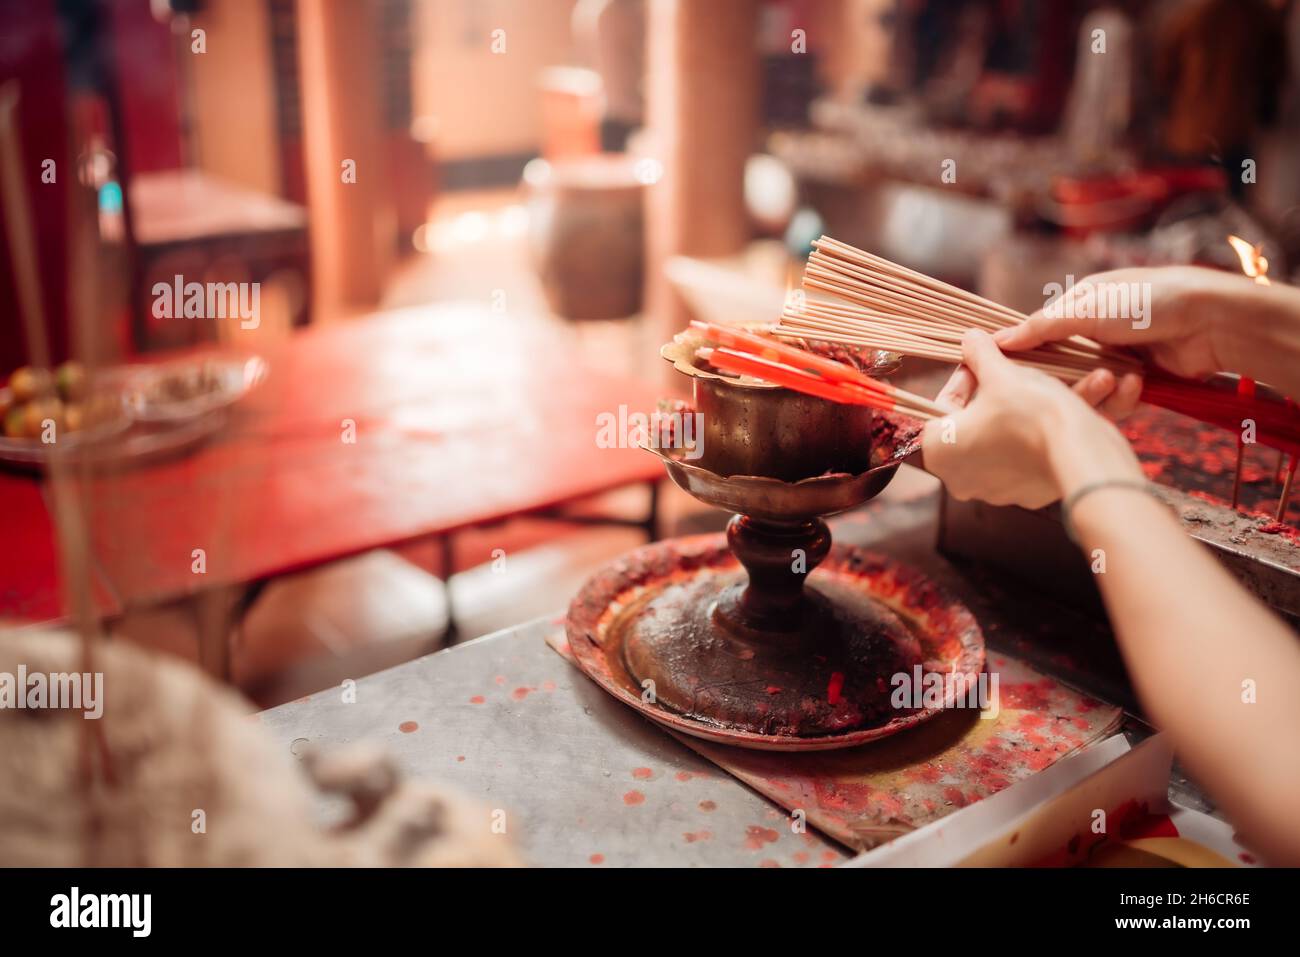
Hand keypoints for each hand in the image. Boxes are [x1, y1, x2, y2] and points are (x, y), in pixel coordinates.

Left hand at [922, 330, 1142, 508]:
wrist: (1083, 455)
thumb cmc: (1031, 414)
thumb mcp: (1001, 374)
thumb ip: (980, 355)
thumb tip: (969, 338)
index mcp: (937, 449)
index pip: (942, 405)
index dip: (966, 377)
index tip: (984, 362)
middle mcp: (957, 477)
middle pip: (973, 421)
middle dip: (997, 392)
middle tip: (1014, 372)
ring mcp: (991, 489)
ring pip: (1004, 435)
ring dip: (1025, 407)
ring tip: (1051, 381)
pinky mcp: (1023, 494)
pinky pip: (1026, 453)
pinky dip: (1040, 429)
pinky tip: (1067, 404)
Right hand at [990, 266, 1253, 416]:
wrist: (1211, 321)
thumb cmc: (1148, 301)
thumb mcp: (1087, 309)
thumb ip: (1042, 328)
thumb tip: (997, 341)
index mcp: (1079, 306)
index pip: (1038, 334)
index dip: (1024, 355)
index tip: (1007, 374)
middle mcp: (1094, 333)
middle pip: (1060, 369)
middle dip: (1068, 382)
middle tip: (1073, 386)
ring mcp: (1116, 358)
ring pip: (1087, 390)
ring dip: (1100, 391)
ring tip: (1118, 381)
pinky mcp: (1137, 382)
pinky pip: (1115, 401)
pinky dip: (1123, 398)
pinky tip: (1137, 385)